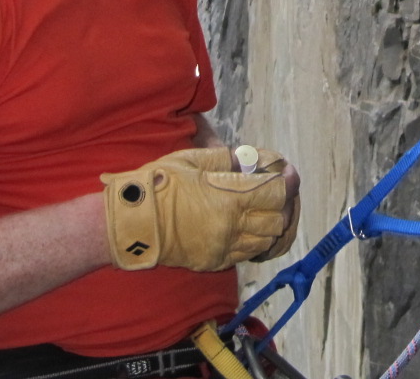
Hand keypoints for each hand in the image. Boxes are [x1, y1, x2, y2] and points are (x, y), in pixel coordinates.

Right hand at [101, 147, 291, 270]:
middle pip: (278, 220)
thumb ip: (230, 159)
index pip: (276, 193)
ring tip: (267, 207)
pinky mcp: (215, 261)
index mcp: (229, 199)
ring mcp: (223, 248)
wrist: (132, 222)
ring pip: (267, 241)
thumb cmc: (159, 186)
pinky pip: (248, 254)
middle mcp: (231, 228)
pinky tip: (250, 226)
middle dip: (284, 203)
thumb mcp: (194, 160)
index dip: (288, 181)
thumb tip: (255, 158)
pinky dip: (256, 240)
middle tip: (279, 189)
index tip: (288, 172)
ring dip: (273, 224)